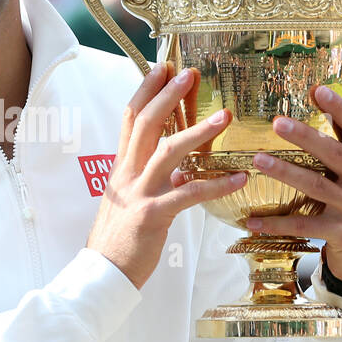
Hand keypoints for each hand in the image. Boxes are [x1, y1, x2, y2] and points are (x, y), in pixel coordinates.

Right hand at [88, 63, 247, 289]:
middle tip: (189, 73)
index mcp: (120, 168)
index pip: (130, 119)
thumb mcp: (129, 202)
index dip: (145, 91)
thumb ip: (150, 181)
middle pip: (145, 124)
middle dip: (167, 95)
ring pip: (167, 152)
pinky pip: (187, 195)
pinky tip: (239, 179)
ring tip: (225, 117)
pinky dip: (215, 185)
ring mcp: (137, 194)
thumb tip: (177, 169)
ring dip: (197, 131)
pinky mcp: (151, 216)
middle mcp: (126, 174)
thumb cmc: (119, 239)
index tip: (162, 67)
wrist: (102, 273)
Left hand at [243, 84, 341, 284]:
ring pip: (317, 187)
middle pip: (336, 155)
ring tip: (257, 160)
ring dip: (285, 172)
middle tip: (277, 122)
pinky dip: (277, 222)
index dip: (341, 109)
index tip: (318, 90)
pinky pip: (304, 225)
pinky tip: (252, 219)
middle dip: (306, 137)